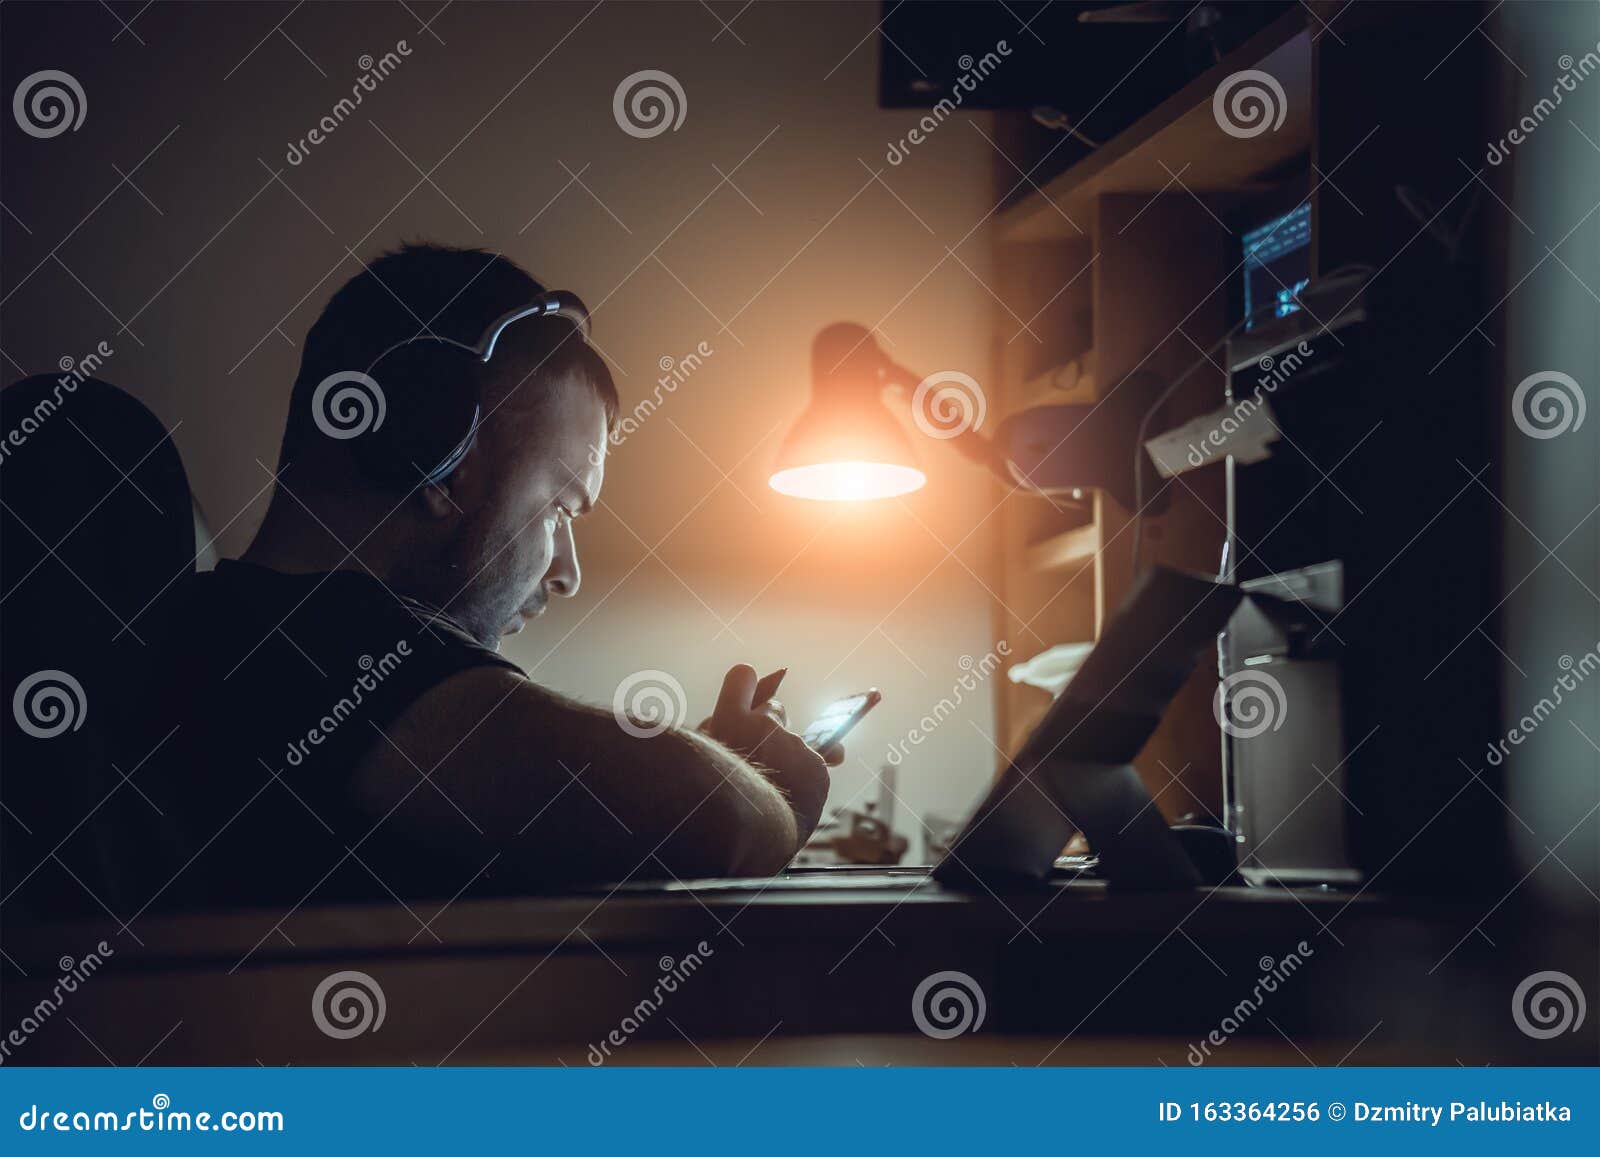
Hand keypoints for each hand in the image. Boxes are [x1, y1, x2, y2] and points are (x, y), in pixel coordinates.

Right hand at [702, 664, 836, 838]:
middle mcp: (762, 725)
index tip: (750, 688)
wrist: (739, 839)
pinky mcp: (816, 764)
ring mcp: (792, 744)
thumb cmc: (710, 806)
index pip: (742, 677)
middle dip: (771, 726)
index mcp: (727, 722)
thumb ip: (717, 735)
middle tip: (763, 755)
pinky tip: (795, 799)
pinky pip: (816, 764)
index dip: (746, 685)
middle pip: (776, 708)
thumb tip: (736, 711)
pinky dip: (807, 779)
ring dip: (790, 758)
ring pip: (797, 741)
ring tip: (777, 790)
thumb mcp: (705, 761)